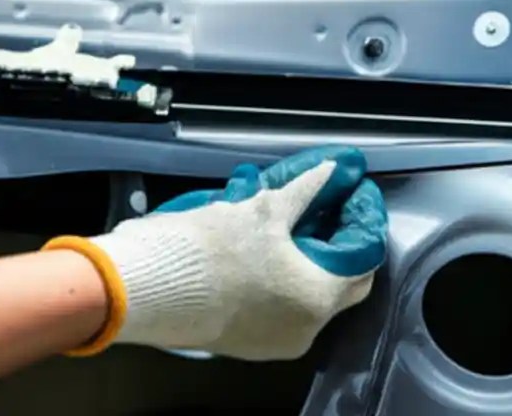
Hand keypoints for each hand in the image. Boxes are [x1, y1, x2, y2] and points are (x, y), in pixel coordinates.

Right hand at [45, 145, 387, 360]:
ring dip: (300, 263)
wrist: (148, 288)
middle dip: (331, 245)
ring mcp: (276, 342)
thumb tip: (332, 168)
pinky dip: (276, 281)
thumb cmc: (212, 248)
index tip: (345, 198)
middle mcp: (307, 329)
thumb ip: (304, 190)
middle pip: (337, 283)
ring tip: (280, 225)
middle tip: (317, 211)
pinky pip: (277, 310)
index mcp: (319, 297)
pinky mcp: (247, 344)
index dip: (358, 224)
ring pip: (304, 296)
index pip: (363, 260)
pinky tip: (257, 251)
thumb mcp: (262, 209)